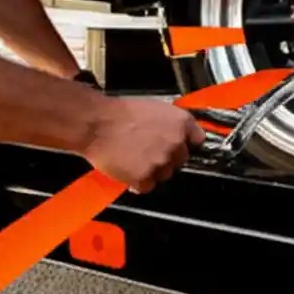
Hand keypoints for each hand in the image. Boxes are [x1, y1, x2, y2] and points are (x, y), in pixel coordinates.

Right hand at [80, 98, 205, 192]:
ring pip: (164, 174)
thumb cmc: (119, 112)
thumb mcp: (154, 108)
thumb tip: (178, 133)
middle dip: (167, 158)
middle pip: (181, 160)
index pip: (198, 140)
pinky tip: (126, 169)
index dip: (185, 143)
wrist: (96, 124)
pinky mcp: (145, 178)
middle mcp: (176, 143)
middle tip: (147, 151)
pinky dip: (138, 182)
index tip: (177, 145)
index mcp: (181, 122)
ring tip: (133, 158)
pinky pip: (147, 186)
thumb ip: (171, 123)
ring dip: (152, 171)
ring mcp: (162, 162)